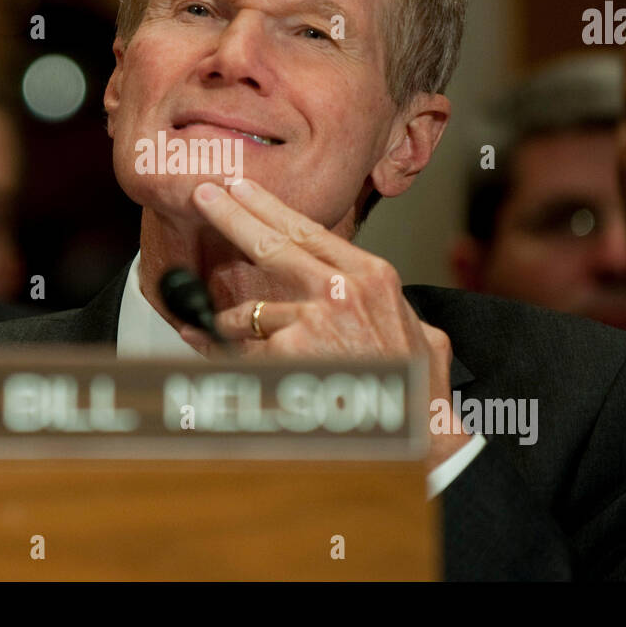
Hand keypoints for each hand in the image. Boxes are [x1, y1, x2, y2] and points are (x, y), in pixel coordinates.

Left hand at [186, 178, 467, 468]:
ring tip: (212, 333)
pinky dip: (220, 357)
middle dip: (230, 214)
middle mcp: (341, 290)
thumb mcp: (421, 334)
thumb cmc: (417, 393)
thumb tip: (368, 298)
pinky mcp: (288, 354)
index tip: (241, 188)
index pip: (308, 230)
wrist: (417, 437)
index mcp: (372, 276)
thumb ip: (391, 308)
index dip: (268, 207)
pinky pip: (240, 353)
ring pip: (247, 314)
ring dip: (227, 326)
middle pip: (271, 243)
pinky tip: (209, 356)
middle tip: (204, 195)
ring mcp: (312, 321)